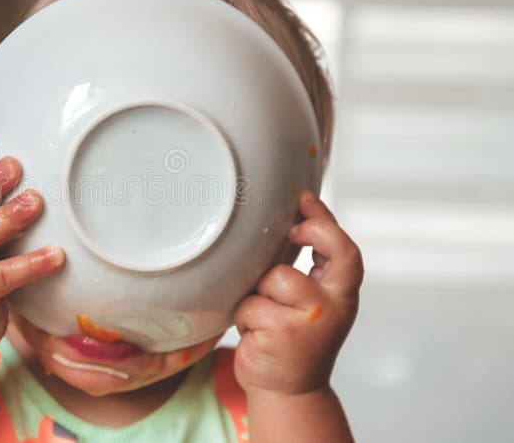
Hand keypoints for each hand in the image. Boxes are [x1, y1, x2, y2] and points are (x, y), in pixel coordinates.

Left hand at [233, 189, 363, 395]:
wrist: (288, 390)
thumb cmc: (296, 337)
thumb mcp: (314, 301)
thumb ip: (313, 267)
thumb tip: (295, 214)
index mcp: (341, 294)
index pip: (346, 250)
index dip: (324, 220)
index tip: (302, 200)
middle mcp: (332, 306)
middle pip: (326, 252)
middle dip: (309, 232)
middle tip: (292, 232)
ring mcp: (308, 321)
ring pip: (273, 277)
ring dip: (259, 291)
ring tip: (264, 312)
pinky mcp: (279, 333)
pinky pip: (250, 303)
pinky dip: (244, 315)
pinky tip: (255, 332)